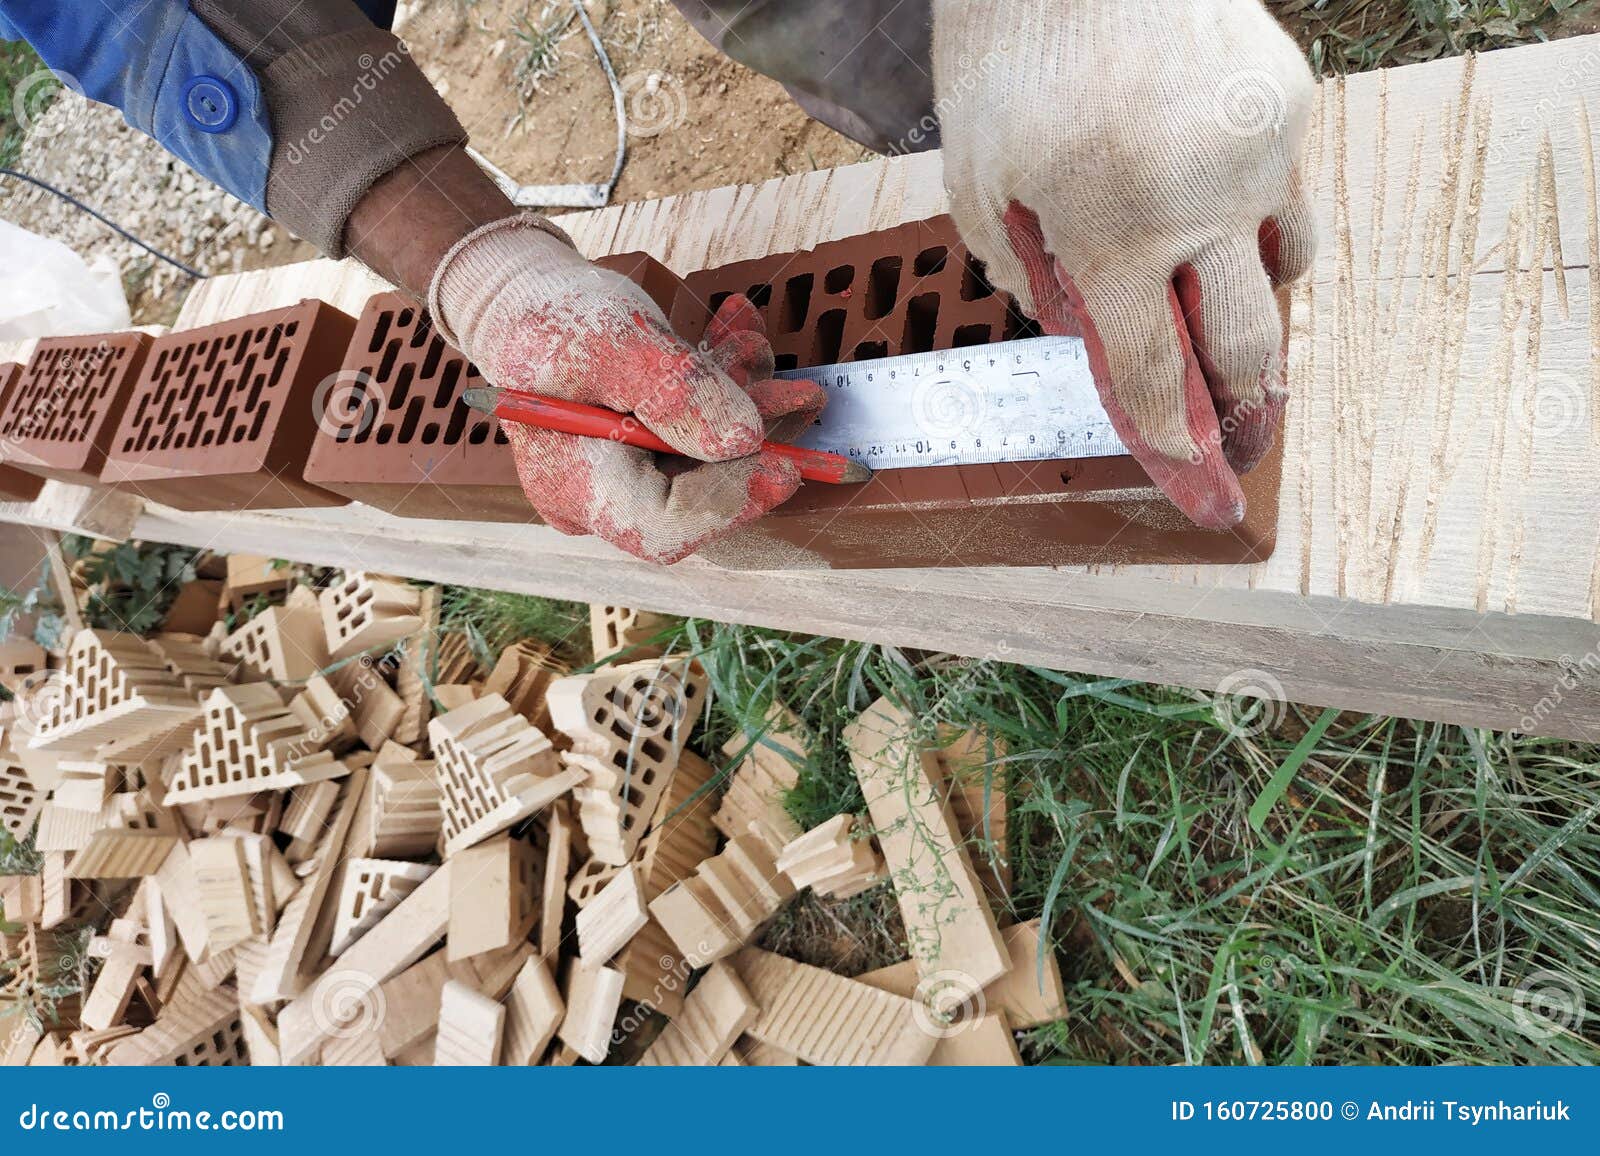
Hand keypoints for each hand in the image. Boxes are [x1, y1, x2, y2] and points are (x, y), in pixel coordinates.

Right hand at [428, 217, 824, 562]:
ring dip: (745, 403)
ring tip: (750, 341)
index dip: (732, 501)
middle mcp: (598, 501)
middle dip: (753, 438)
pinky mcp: (646, 457)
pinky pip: (699, 439)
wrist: (524, 301)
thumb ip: (676, 389)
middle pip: (696, 497)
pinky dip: (725, 392)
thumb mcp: (614, 336)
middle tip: (798, 388)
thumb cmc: (553, 315)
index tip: (788, 465)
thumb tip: (746, 439)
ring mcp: (623, 483)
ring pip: (706, 463)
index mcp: (574, 484)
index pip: (663, 525)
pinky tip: (736, 338)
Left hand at [933, 0, 1316, 527]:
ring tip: (1215, 302)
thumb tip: (1071, 323)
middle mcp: (1202, 200)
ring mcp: (1259, 149)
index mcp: (1111, 229)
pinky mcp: (1287, 101)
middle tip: (1232, 423)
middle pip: (1248, 344)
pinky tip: (1210, 202)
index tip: (1194, 480)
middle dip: (1239, 398)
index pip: (1153, 369)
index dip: (1172, 437)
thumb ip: (1018, 269)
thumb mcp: (976, 177)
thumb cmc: (1006, 50)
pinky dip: (1255, 216)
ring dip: (1256, 303)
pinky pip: (1288, 188)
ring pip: (1289, 267)